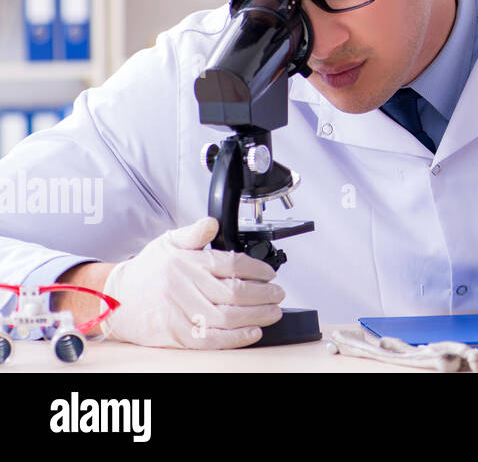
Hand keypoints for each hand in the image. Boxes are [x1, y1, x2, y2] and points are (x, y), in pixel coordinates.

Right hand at [101, 217, 285, 348]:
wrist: (114, 299)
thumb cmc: (146, 271)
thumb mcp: (168, 242)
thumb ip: (194, 232)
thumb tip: (213, 223)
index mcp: (187, 262)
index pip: (232, 264)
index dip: (257, 270)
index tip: (271, 274)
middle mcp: (185, 286)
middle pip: (233, 292)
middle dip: (263, 294)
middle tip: (278, 294)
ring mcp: (180, 312)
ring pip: (226, 317)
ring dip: (255, 317)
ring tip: (272, 313)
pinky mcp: (176, 334)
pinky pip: (210, 339)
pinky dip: (235, 338)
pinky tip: (251, 333)